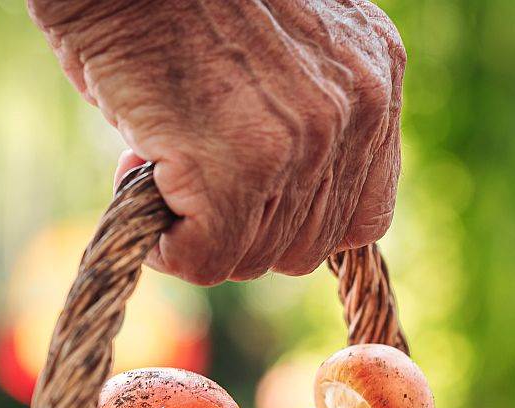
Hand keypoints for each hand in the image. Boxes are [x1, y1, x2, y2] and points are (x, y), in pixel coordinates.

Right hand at [29, 0, 403, 284]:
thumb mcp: (284, 40)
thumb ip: (308, 113)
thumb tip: (273, 201)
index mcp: (375, 78)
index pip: (361, 220)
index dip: (293, 223)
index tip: (244, 193)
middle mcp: (357, 110)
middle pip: (304, 248)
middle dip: (239, 228)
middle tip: (186, 168)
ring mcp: (302, 142)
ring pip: (252, 259)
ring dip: (195, 230)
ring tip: (159, 156)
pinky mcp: (236, 168)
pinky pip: (205, 259)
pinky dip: (164, 244)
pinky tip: (139, 181)